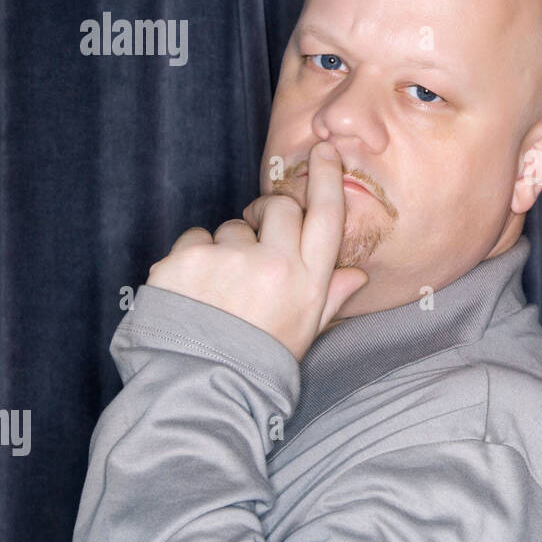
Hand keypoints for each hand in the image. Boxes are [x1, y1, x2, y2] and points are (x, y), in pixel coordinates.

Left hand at [145, 142, 368, 359]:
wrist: (198, 390)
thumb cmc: (256, 363)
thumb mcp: (304, 332)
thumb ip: (329, 297)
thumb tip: (356, 275)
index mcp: (307, 282)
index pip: (326, 216)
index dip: (327, 179)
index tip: (324, 151)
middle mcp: (273, 265)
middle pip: (281, 208)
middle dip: (268, 215)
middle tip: (257, 237)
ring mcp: (228, 261)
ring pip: (232, 227)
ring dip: (226, 247)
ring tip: (219, 290)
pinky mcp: (186, 261)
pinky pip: (194, 238)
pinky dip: (192, 257)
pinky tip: (194, 291)